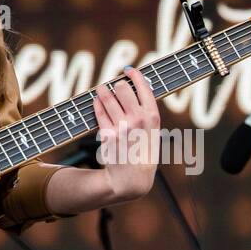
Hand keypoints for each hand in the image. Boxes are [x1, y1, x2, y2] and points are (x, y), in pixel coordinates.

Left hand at [90, 66, 160, 202]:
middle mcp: (138, 120)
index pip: (144, 87)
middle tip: (113, 85)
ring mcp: (122, 126)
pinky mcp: (107, 134)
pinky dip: (97, 104)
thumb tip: (135, 89)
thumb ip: (146, 113)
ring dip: (102, 91)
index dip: (135, 75)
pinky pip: (99, 111)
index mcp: (153, 118)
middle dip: (116, 85)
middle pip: (122, 88)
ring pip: (107, 97)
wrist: (133, 179)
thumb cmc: (144, 153)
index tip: (128, 70)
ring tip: (100, 89)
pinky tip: (97, 101)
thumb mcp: (153, 133)